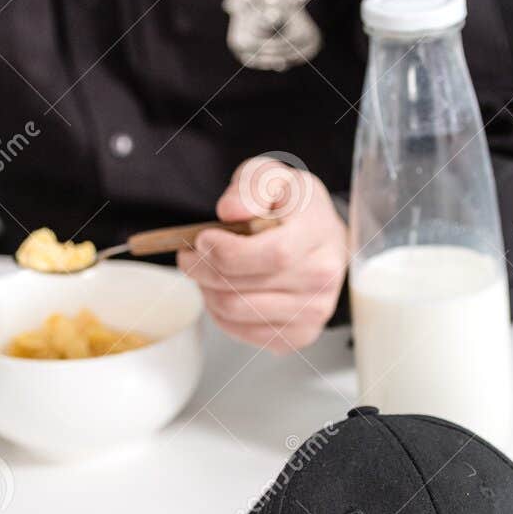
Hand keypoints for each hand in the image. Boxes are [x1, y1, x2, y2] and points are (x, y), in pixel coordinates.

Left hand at [177, 157, 347, 352]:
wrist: (323, 238)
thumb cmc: (293, 208)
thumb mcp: (272, 178)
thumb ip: (251, 186)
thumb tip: (231, 211)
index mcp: (317, 233)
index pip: (271, 255)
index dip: (225, 251)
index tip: (203, 239)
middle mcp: (322, 277)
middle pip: (241, 287)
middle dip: (201, 270)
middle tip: (189, 255)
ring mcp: (313, 311)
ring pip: (235, 312)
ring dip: (206, 291)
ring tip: (204, 272)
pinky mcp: (300, 334)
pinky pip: (242, 333)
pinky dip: (220, 314)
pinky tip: (223, 291)